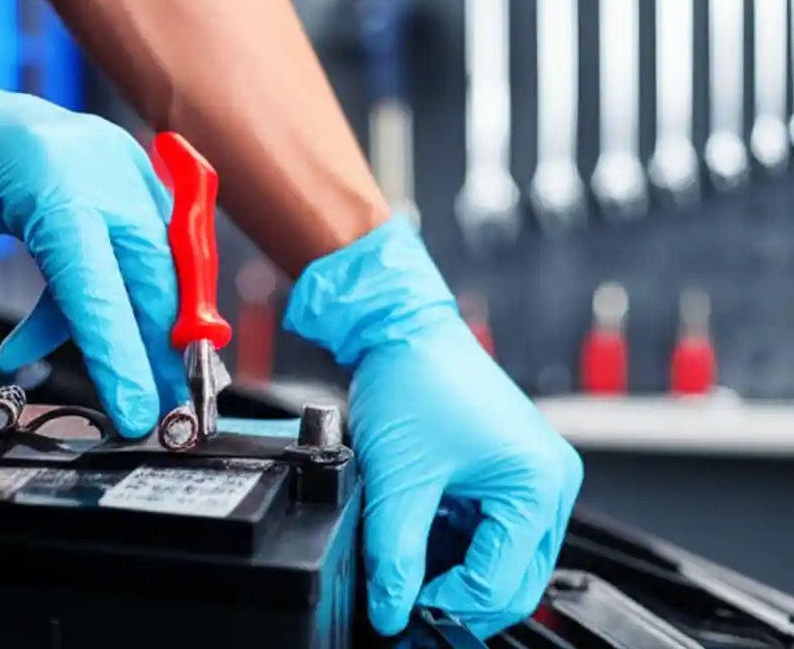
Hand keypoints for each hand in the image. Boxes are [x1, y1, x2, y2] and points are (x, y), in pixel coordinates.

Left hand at [0, 8, 185, 436]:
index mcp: (44, 172)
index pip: (96, 281)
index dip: (119, 355)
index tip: (138, 414)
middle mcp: (97, 162)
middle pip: (151, 273)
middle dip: (157, 350)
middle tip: (162, 415)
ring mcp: (116, 162)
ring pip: (153, 265)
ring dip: (133, 328)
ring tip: (104, 383)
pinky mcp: (118, 174)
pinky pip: (137, 249)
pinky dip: (109, 298)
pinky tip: (56, 332)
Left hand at [283, 217, 583, 637]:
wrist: (403, 329)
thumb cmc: (413, 380)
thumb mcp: (397, 479)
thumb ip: (394, 555)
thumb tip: (390, 611)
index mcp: (536, 485)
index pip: (499, 583)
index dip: (445, 608)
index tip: (399, 613)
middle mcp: (551, 484)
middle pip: (513, 581)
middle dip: (457, 599)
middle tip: (402, 606)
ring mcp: (537, 479)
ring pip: (503, 561)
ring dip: (455, 573)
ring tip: (406, 567)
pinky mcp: (516, 475)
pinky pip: (494, 533)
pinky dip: (457, 547)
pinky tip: (420, 540)